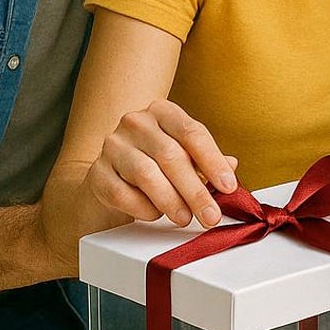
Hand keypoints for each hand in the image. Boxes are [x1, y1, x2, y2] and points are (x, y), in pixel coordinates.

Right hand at [86, 100, 238, 229]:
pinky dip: (143, 208)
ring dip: (171, 201)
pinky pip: (122, 193)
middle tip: (210, 216)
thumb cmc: (157, 161)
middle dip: (195, 191)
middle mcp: (136, 123)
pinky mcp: (97, 172)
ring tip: (185, 218)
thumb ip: (207, 161)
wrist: (113, 170)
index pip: (192, 133)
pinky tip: (155, 214)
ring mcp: (113, 146)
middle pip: (171, 156)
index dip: (213, 161)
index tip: (229, 187)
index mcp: (163, 112)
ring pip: (146, 174)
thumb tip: (232, 167)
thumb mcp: (185, 155)